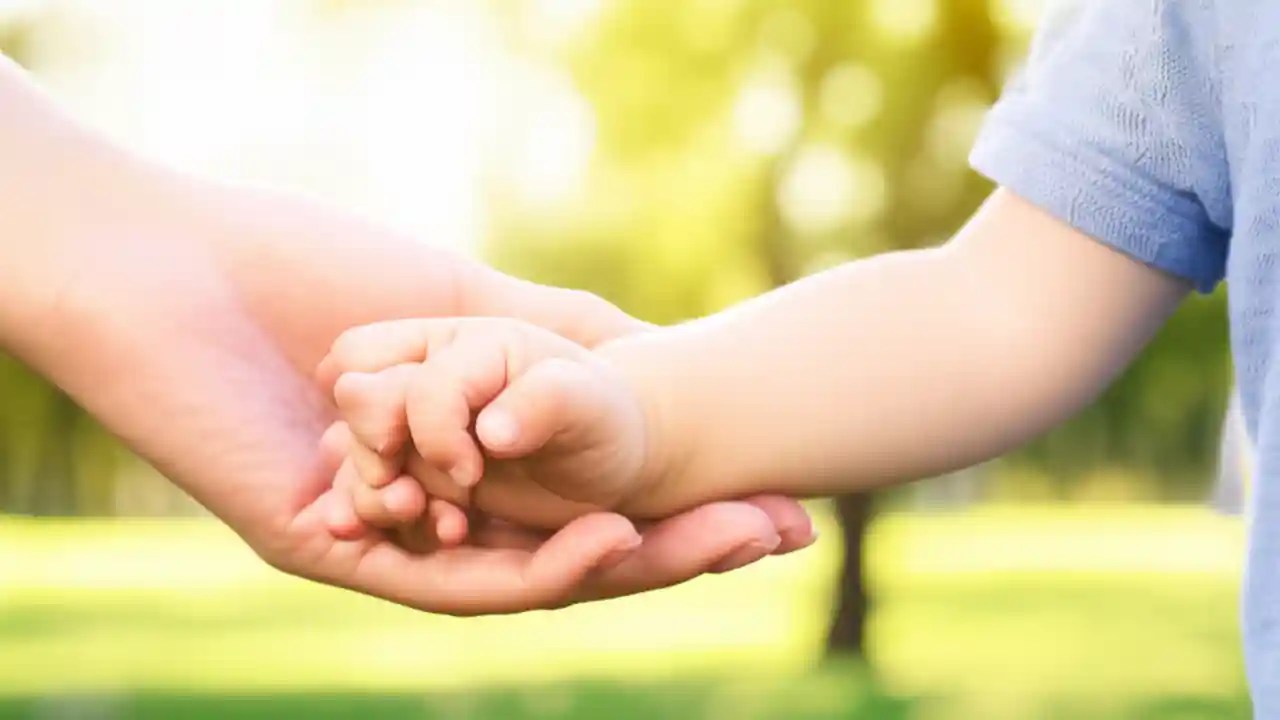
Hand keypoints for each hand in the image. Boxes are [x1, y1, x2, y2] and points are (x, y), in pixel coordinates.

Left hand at [16, 163, 815, 613]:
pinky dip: (538, 567)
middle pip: (578, 550)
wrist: (178, 268)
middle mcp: (434, 506)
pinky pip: (451, 580)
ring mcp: (388, 537)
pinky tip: (609, 540)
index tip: (780, 494)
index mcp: (462, 455)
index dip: (689, 498)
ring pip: (529, 577)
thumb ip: (554, 339)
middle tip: (782, 533)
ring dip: (632, 564)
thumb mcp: (466, 304)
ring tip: (723, 539)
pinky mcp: (336, 552)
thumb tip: (657, 355)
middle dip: (684, 545)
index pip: (593, 496)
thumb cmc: (313, 269)